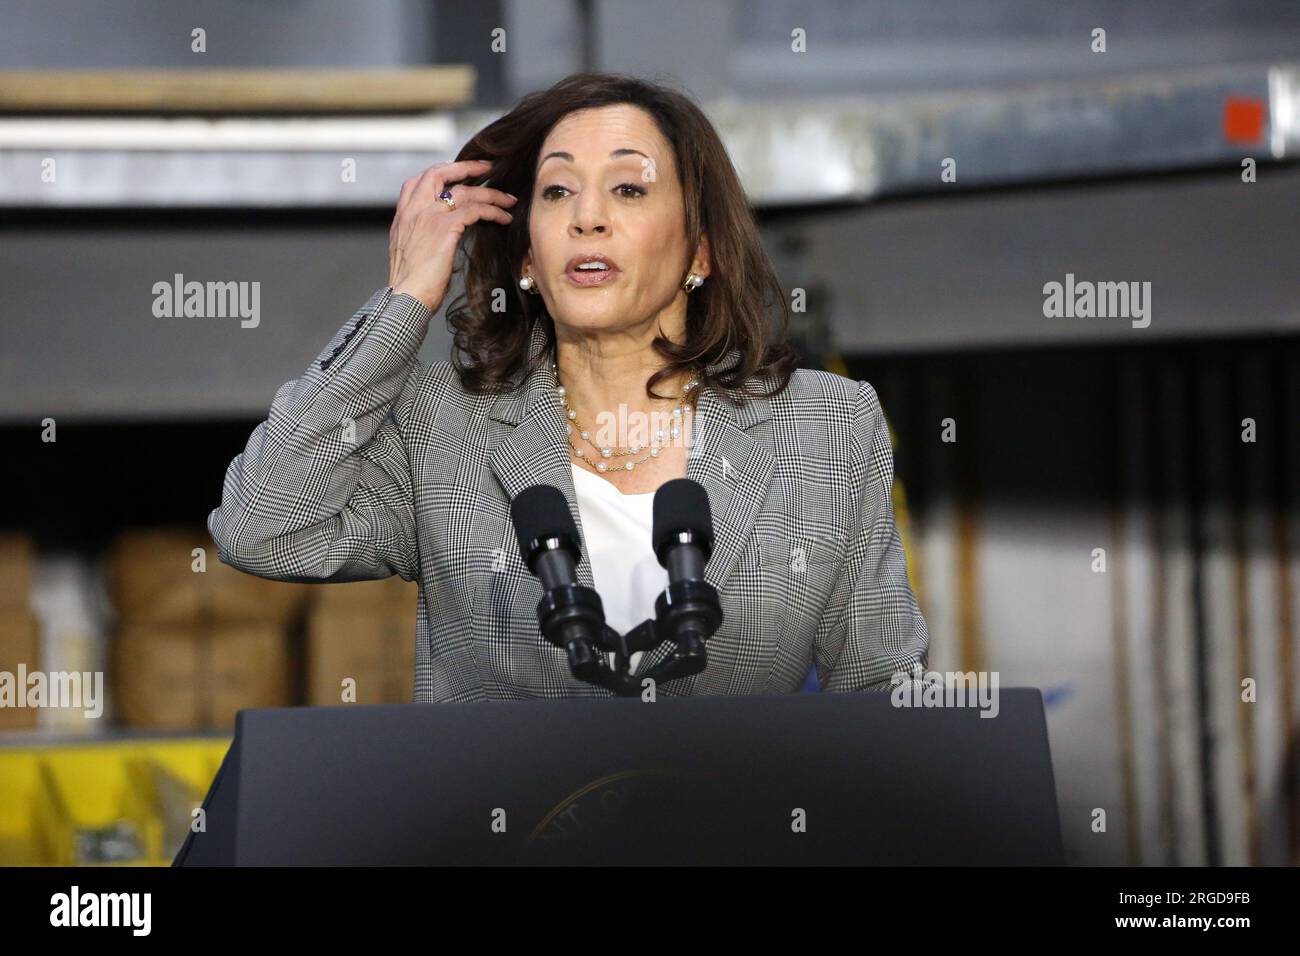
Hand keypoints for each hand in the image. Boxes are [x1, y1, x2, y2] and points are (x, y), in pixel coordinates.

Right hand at [387, 159, 517, 312]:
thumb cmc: (410, 282)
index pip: (419, 180)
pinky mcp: (445, 228)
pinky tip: (504, 218)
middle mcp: (414, 210)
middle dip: (466, 166)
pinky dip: (493, 211)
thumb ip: (420, 235)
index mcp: (404, 215)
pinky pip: (475, 210)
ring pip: (464, 191)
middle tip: (487, 168)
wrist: (405, 296)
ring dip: (490, 193)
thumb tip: (439, 234)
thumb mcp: (409, 251)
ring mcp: (429, 216)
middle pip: (439, 173)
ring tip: (508, 200)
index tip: (460, 171)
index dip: (442, 171)